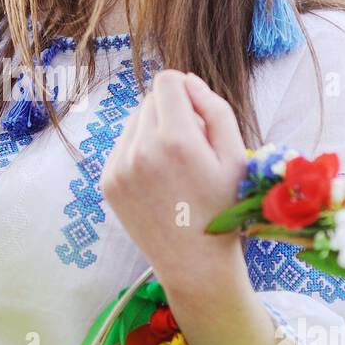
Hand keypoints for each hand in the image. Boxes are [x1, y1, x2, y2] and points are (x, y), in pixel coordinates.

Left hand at [101, 70, 249, 291]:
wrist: (195, 263)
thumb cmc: (223, 208)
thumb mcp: (236, 155)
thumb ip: (215, 109)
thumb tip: (187, 81)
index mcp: (176, 140)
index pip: (167, 81)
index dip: (185, 90)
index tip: (197, 114)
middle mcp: (141, 150)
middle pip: (150, 100)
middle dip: (171, 113)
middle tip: (192, 149)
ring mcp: (119, 167)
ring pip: (134, 122)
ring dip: (153, 132)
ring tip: (174, 167)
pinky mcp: (108, 182)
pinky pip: (122, 146)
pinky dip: (139, 153)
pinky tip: (158, 180)